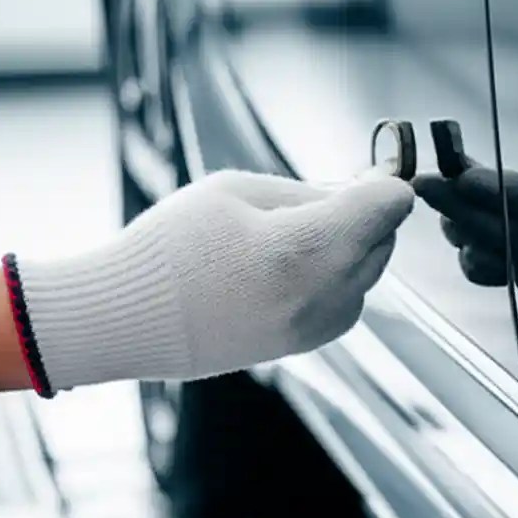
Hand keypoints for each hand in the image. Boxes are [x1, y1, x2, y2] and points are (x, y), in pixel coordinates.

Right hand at [17, 170, 413, 388]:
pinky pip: (348, 299)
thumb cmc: (172, 244)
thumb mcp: (238, 190)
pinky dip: (336, 276)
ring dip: (351, 245)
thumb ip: (311, 189)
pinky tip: (289, 265)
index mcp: (304, 247)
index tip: (368, 172)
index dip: (383, 183)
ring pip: (369, 271)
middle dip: (366, 212)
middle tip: (326, 193)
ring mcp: (316, 327)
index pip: (389, 207)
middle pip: (384, 238)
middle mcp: (321, 294)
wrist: (128, 319)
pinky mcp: (307, 345)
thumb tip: (364, 188)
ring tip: (294, 232)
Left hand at [414, 161, 517, 307]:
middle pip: (493, 228)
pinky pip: (509, 278)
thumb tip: (497, 185)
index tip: (443, 170)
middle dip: (451, 205)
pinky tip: (478, 234)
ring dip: (463, 233)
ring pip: (491, 261)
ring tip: (452, 209)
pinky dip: (485, 256)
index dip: (475, 185)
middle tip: (423, 182)